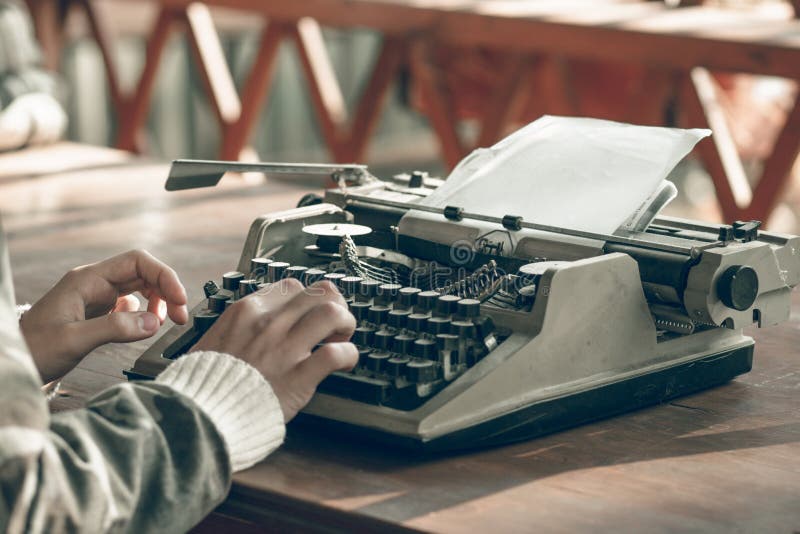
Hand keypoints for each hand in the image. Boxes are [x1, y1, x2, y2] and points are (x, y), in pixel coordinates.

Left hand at [20, 250, 187, 382]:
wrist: (13, 364)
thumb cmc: (32, 349)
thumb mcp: (72, 339)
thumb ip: (114, 328)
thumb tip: (154, 322)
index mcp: (87, 280)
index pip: (137, 262)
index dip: (163, 277)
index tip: (179, 300)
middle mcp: (95, 284)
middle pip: (143, 273)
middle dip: (167, 290)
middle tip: (180, 316)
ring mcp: (97, 298)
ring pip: (141, 288)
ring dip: (160, 301)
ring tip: (167, 322)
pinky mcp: (99, 314)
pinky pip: (132, 306)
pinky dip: (146, 314)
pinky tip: (146, 327)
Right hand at [192, 278, 356, 421]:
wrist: (200, 416)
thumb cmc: (205, 385)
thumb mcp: (213, 341)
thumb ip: (240, 328)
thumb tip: (256, 326)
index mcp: (246, 312)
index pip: (292, 287)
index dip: (308, 299)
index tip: (311, 313)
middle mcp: (268, 323)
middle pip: (319, 292)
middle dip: (334, 304)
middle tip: (335, 323)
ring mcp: (284, 348)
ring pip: (332, 314)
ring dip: (346, 323)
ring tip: (342, 338)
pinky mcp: (298, 376)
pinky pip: (336, 354)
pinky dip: (348, 355)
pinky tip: (346, 363)